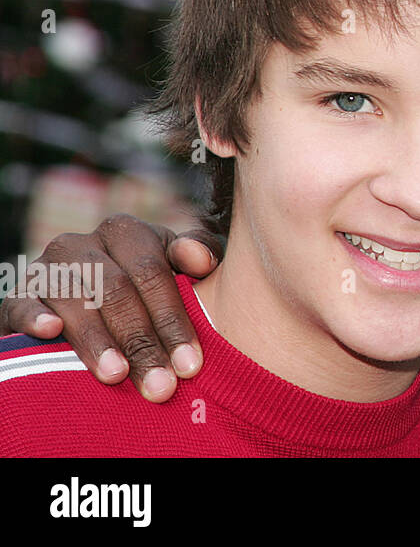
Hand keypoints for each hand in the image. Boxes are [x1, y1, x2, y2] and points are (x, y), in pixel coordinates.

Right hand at [0, 213, 224, 401]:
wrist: (84, 301)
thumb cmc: (143, 288)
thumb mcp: (174, 266)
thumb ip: (197, 254)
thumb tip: (201, 261)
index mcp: (126, 232)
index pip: (152, 273)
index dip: (173, 319)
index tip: (190, 364)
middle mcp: (83, 243)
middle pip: (116, 291)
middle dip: (142, 342)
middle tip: (160, 385)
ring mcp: (46, 267)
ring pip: (74, 301)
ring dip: (97, 341)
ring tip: (117, 375)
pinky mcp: (18, 296)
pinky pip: (22, 304)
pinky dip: (34, 317)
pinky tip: (51, 332)